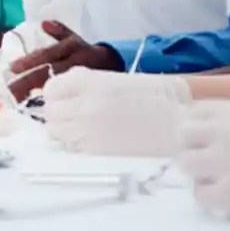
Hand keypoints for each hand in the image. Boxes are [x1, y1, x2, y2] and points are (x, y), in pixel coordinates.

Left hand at [7, 21, 121, 100]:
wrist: (116, 67)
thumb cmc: (88, 53)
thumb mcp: (77, 39)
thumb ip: (60, 31)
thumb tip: (44, 23)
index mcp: (73, 49)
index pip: (48, 55)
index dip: (30, 61)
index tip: (13, 68)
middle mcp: (76, 64)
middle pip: (48, 74)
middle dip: (28, 83)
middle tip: (10, 92)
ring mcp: (82, 81)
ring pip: (58, 90)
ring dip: (38, 97)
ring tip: (21, 104)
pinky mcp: (87, 95)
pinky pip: (69, 103)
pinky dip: (55, 108)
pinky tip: (42, 115)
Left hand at [37, 67, 190, 155]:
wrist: (179, 122)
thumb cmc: (156, 97)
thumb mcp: (116, 80)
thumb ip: (86, 86)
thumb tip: (63, 94)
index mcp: (89, 81)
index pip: (51, 89)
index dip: (56, 94)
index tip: (64, 98)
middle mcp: (83, 103)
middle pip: (50, 111)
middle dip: (58, 113)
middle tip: (73, 115)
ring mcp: (87, 128)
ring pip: (55, 131)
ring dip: (63, 129)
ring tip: (82, 128)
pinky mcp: (96, 150)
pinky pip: (70, 147)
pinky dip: (75, 144)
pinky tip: (92, 140)